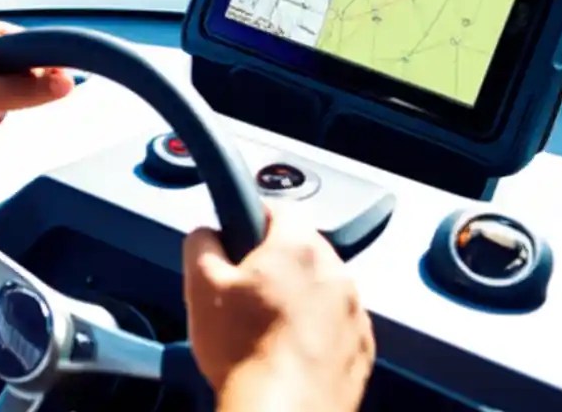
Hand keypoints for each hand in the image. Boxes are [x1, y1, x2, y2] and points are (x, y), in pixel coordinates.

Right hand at [183, 207, 373, 411]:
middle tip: (243, 295)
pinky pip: (336, 327)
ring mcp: (354, 313)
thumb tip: (208, 234)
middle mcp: (336, 274)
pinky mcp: (361, 348)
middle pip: (301, 250)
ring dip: (297, 300)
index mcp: (299, 247)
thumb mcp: (200, 284)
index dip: (250, 220)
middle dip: (274, 265)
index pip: (277, 208)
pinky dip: (315, 334)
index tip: (237, 241)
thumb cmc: (244, 352)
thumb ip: (201, 242)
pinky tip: (286, 353)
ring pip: (320, 289)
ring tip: (264, 331)